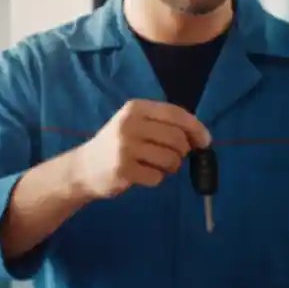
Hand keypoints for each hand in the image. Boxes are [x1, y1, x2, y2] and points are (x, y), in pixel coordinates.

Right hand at [69, 100, 211, 200]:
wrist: (83, 168)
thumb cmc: (117, 145)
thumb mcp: (135, 124)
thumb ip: (164, 125)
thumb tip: (201, 137)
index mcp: (136, 108)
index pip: (176, 114)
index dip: (196, 128)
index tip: (205, 141)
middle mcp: (130, 124)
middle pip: (177, 139)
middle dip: (182, 152)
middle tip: (173, 157)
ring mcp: (126, 148)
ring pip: (171, 159)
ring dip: (171, 167)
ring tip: (156, 166)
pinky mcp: (124, 170)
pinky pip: (158, 177)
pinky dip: (156, 179)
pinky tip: (142, 175)